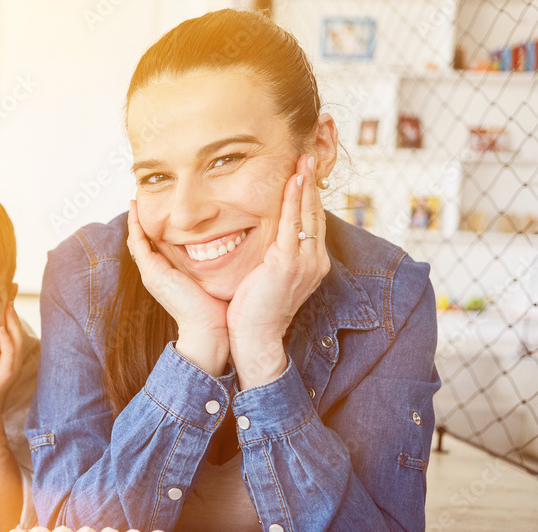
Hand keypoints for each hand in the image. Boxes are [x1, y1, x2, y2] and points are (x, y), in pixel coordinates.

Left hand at [0, 300, 23, 409]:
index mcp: (8, 352)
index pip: (11, 326)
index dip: (11, 309)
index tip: (9, 290)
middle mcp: (13, 357)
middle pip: (17, 329)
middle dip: (14, 310)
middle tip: (11, 291)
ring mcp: (11, 366)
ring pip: (15, 339)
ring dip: (12, 322)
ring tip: (8, 305)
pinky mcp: (6, 373)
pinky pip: (9, 354)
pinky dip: (6, 341)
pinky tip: (1, 329)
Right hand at [127, 201, 229, 374]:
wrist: (212, 330)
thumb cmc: (220, 307)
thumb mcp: (218, 277)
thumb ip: (220, 260)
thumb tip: (236, 240)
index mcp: (171, 273)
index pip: (159, 243)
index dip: (158, 222)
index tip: (164, 202)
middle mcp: (157, 271)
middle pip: (145, 238)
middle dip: (145, 216)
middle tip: (145, 191)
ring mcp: (152, 272)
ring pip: (138, 237)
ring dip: (136, 216)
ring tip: (138, 193)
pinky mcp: (152, 272)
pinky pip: (138, 242)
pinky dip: (135, 224)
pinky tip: (135, 207)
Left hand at [226, 154, 330, 387]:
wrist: (255, 338)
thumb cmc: (255, 310)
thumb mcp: (268, 277)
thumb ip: (272, 256)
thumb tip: (265, 241)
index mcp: (310, 263)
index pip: (311, 222)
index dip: (309, 196)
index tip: (304, 172)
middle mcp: (314, 260)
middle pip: (315, 213)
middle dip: (312, 184)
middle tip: (309, 155)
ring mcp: (306, 262)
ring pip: (308, 214)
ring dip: (306, 185)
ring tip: (304, 159)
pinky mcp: (290, 263)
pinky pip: (295, 223)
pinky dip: (295, 200)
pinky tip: (294, 181)